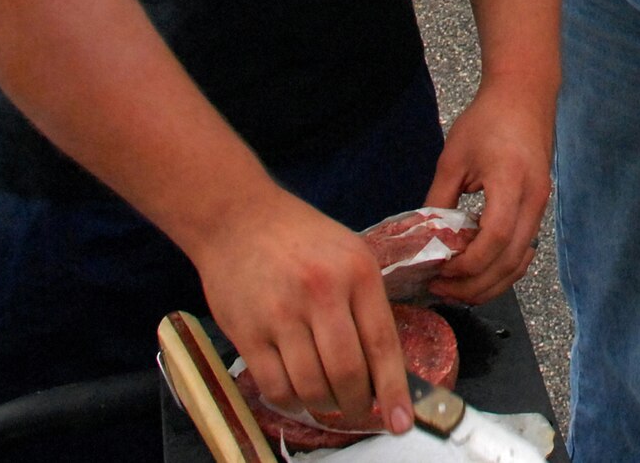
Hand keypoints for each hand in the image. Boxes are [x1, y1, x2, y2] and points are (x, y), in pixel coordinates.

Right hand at [194, 191, 413, 435]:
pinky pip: (274, 386)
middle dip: (358, 404)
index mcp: (357, 273)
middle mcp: (322, 294)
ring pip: (311, 386)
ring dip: (325, 405)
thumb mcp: (350, 253)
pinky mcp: (247, 332)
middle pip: (347, 373)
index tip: (401, 421)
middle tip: (361, 410)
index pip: (382, 344)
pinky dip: (291, 402)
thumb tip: (384, 363)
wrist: (238, 218)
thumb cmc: (301, 236)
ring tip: (330, 400)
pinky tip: (298, 396)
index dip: (394, 390)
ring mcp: (281, 315)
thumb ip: (367, 302)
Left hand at [423, 79, 554, 304]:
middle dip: (474, 285)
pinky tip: (482, 271)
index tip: (439, 270)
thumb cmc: (488, 118)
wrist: (525, 95)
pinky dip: (504, 268)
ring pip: (520, 262)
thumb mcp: (453, 157)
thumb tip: (423, 239)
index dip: (467, 265)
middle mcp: (534, 199)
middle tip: (441, 289)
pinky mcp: (540, 206)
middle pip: (510, 261)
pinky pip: (524, 249)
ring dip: (490, 283)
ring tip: (457, 286)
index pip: (495, 239)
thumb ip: (438, 199)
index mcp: (511, 182)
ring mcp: (541, 205)